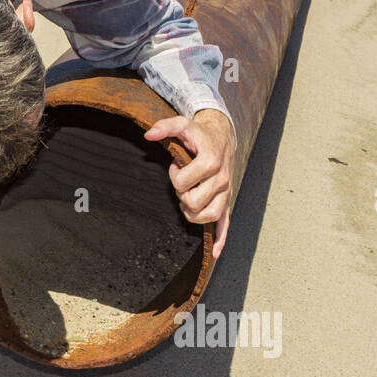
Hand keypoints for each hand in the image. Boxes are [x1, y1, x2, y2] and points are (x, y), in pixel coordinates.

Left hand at [144, 108, 234, 258]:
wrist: (222, 135)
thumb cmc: (199, 133)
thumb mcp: (181, 124)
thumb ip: (164, 127)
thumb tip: (148, 135)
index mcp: (211, 161)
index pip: (184, 182)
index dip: (175, 176)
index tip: (177, 165)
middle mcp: (222, 178)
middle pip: (194, 202)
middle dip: (182, 194)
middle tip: (182, 182)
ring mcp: (226, 191)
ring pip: (210, 215)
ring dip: (193, 214)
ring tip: (186, 200)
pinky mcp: (227, 199)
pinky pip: (226, 222)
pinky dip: (221, 238)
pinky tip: (214, 251)